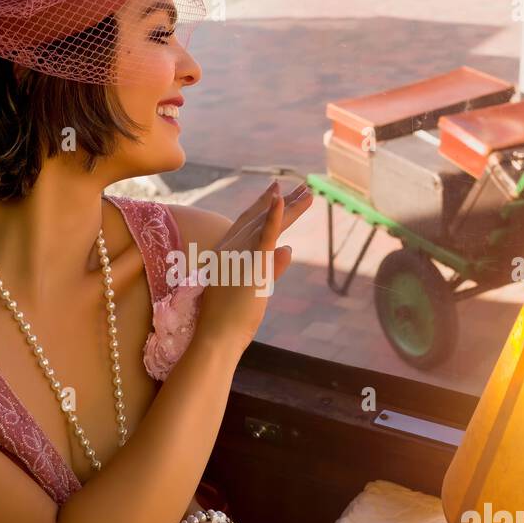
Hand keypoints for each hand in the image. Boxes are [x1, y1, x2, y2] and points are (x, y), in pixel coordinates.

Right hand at [195, 179, 312, 355]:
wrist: (216, 336)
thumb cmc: (228, 321)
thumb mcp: (251, 289)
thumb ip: (271, 267)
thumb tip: (289, 249)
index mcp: (226, 255)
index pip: (246, 225)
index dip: (260, 207)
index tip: (274, 192)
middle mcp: (230, 247)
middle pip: (258, 219)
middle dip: (279, 201)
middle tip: (296, 186)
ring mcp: (241, 252)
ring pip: (268, 222)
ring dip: (289, 205)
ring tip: (307, 192)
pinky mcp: (253, 261)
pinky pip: (266, 232)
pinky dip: (274, 213)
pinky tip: (281, 197)